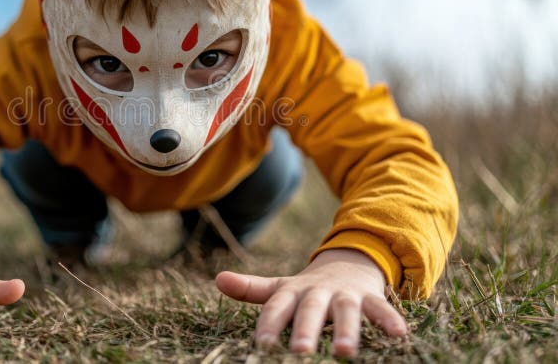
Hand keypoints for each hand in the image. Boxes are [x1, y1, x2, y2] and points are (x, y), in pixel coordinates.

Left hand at [216, 248, 406, 356]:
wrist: (347, 264)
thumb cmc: (307, 289)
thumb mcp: (280, 288)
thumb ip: (251, 288)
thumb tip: (218, 279)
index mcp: (293, 292)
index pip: (276, 308)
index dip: (269, 325)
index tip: (261, 345)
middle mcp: (318, 293)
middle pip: (310, 310)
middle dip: (305, 330)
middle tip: (299, 352)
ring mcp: (345, 295)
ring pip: (346, 311)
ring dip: (346, 330)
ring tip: (344, 352)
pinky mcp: (370, 298)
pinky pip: (381, 309)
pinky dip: (389, 320)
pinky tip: (398, 335)